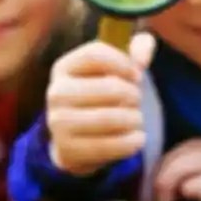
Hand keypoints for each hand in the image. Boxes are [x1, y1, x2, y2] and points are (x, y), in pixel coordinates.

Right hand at [47, 34, 155, 175]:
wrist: (75, 139)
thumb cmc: (100, 96)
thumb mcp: (113, 69)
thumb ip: (135, 50)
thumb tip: (144, 54)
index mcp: (64, 67)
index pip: (95, 54)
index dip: (123, 63)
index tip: (137, 75)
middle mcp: (56, 92)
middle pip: (110, 87)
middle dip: (133, 95)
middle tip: (137, 101)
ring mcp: (59, 122)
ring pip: (110, 118)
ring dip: (134, 119)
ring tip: (137, 119)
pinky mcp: (68, 149)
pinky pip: (110, 145)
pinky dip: (131, 142)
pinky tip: (137, 138)